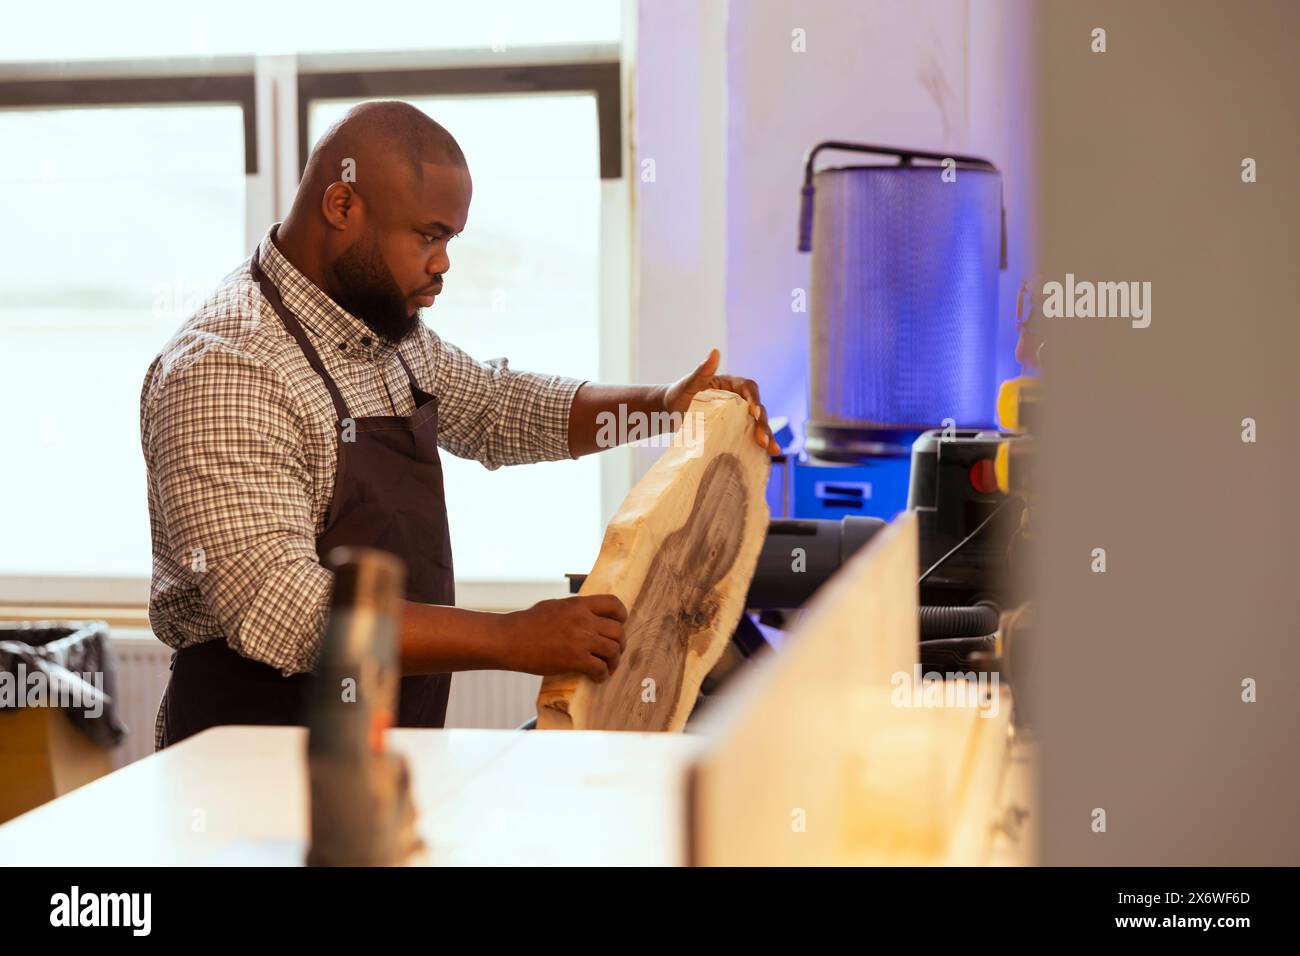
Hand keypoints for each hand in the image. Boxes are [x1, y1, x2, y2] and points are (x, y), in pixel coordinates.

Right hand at [499, 595, 627, 681]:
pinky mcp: (575, 659)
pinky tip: (596, 677)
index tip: (619, 625)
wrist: (509, 639)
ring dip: (613, 661)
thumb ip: (574, 610)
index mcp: (578, 604)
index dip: (621, 616)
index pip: (613, 604)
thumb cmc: (527, 624)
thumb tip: (587, 614)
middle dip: (620, 644)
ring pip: (613, 650)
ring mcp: (580, 639)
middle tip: (613, 653)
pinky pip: (600, 668)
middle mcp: (583, 620)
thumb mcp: (554, 606)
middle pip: (617, 631)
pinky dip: (602, 675)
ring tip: (607, 667)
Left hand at [662, 348, 779, 454]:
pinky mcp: (736, 430)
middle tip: (764, 441)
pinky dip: (758, 446)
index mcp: (732, 384)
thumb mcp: (688, 384)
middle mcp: (740, 399)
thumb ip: (702, 370)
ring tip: (773, 450)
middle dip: (763, 425)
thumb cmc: (679, 395)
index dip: (754, 400)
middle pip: (757, 409)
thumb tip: (714, 351)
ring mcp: (739, 416)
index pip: (748, 388)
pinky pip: (750, 436)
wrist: (671, 413)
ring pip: (758, 424)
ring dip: (767, 437)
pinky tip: (765, 457)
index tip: (754, 412)